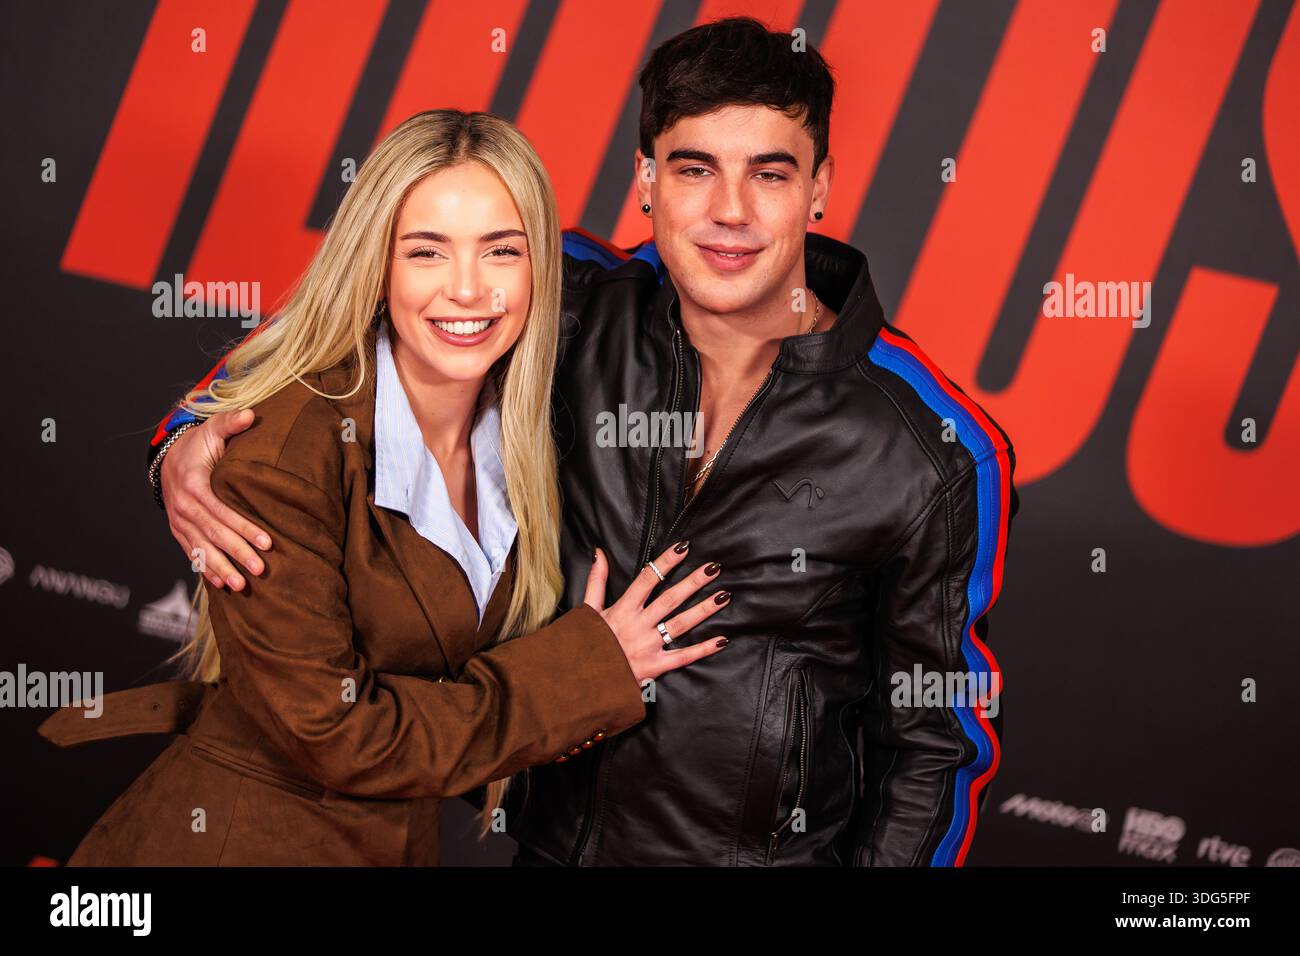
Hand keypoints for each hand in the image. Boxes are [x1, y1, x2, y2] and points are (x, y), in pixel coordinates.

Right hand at [162, 409, 269, 591]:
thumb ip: (230, 423)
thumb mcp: (212, 429)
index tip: (267, 541)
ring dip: (221, 568)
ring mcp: (179, 522)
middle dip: (237, 553)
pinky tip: (222, 584)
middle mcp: (183, 506)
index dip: (244, 526)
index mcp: (194, 484)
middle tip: (260, 569)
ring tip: (241, 585)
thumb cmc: (199, 445)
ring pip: (201, 549)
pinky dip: (205, 569)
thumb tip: (250, 415)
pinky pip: (191, 553)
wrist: (168, 458)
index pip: (222, 510)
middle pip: (213, 534)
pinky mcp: (178, 532)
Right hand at [582, 542, 730, 682]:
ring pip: (681, 624)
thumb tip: (600, 553)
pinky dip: (703, 649)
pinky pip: (683, 657)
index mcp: (623, 609)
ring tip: (724, 596)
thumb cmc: (586, 643)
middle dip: (693, 582)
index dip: (666, 562)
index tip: (683, 548)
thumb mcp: (588, 610)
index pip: (647, 579)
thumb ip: (596, 580)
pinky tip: (722, 640)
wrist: (582, 681)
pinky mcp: (655, 666)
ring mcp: (648, 646)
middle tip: (714, 567)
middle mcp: (638, 625)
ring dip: (703, 610)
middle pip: (670, 599)